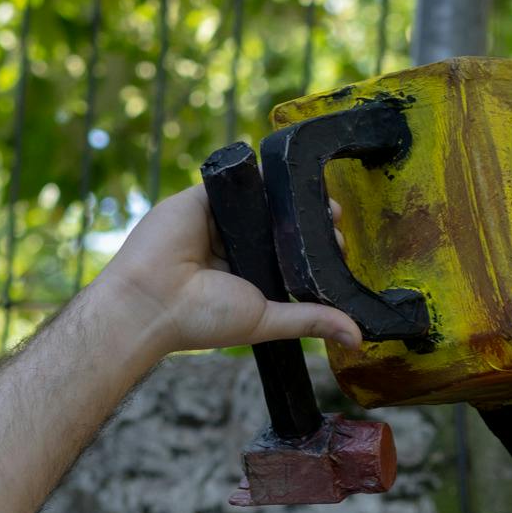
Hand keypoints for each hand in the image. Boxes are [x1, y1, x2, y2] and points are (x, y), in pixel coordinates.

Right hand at [99, 182, 362, 356]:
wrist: (153, 299)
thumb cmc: (204, 318)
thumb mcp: (267, 320)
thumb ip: (311, 320)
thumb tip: (358, 339)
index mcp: (251, 274)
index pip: (291, 255)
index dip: (317, 248)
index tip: (338, 245)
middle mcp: (238, 245)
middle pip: (281, 223)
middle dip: (309, 220)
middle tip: (332, 218)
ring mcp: (221, 219)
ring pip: (263, 199)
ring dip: (289, 196)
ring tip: (315, 197)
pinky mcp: (204, 197)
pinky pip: (236, 178)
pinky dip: (257, 174)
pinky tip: (281, 173)